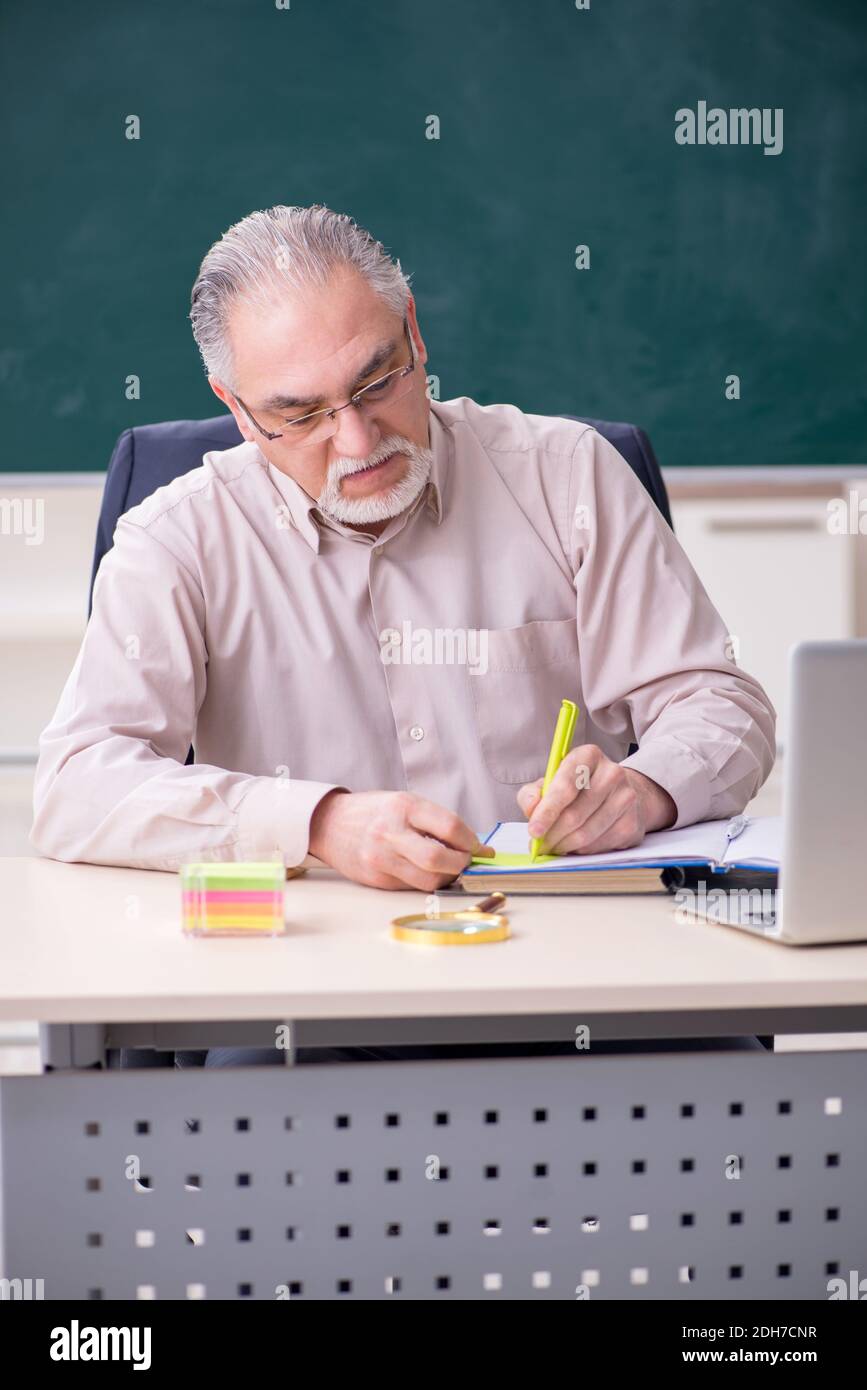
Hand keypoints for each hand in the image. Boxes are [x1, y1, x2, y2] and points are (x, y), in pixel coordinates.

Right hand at [308, 789, 494, 890]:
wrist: (329, 825)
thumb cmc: (373, 812)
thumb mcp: (404, 803)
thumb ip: (436, 821)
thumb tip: (474, 845)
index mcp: (403, 807)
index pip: (450, 827)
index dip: (471, 841)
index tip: (478, 847)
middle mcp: (391, 833)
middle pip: (440, 859)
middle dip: (462, 863)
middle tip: (467, 860)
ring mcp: (382, 859)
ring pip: (429, 881)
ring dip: (447, 877)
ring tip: (449, 867)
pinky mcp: (377, 880)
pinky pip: (412, 886)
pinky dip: (426, 881)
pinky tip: (426, 871)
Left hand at [516, 745, 676, 855]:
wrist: (618, 793)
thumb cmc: (578, 787)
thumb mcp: (552, 781)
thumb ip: (533, 793)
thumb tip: (531, 809)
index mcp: (588, 756)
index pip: (565, 786)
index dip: (547, 811)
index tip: (534, 831)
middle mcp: (612, 773)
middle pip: (575, 814)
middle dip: (552, 835)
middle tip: (540, 846)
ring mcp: (626, 798)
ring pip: (587, 834)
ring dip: (565, 846)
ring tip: (555, 846)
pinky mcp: (632, 823)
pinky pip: (600, 845)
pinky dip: (582, 850)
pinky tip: (576, 845)